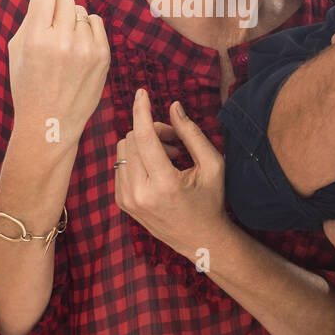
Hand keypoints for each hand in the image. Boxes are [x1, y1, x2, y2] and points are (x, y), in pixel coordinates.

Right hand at [7, 0, 109, 146]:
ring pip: (81, 11)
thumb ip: (31, 15)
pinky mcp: (103, 55)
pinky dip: (87, 30)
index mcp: (36, 37)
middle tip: (51, 29)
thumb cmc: (28, 83)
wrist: (50, 122)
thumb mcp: (17, 49)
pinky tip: (77, 49)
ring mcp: (86, 49)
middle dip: (57, 8)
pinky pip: (96, 22)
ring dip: (72, 22)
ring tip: (63, 47)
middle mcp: (63, 41)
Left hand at [114, 88, 230, 260]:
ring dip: (144, 144)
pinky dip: (138, 158)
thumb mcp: (213, 166)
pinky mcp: (122, 202)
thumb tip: (173, 107)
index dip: (141, 110)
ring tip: (169, 157)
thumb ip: (191, 134)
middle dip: (153, 130)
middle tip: (175, 140)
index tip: (142, 93)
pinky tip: (157, 169)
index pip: (144, 136)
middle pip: (132, 138)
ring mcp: (127, 200)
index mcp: (164, 184)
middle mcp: (140, 193)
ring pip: (124, 149)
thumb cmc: (211, 202)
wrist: (200, 240)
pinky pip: (121, 164)